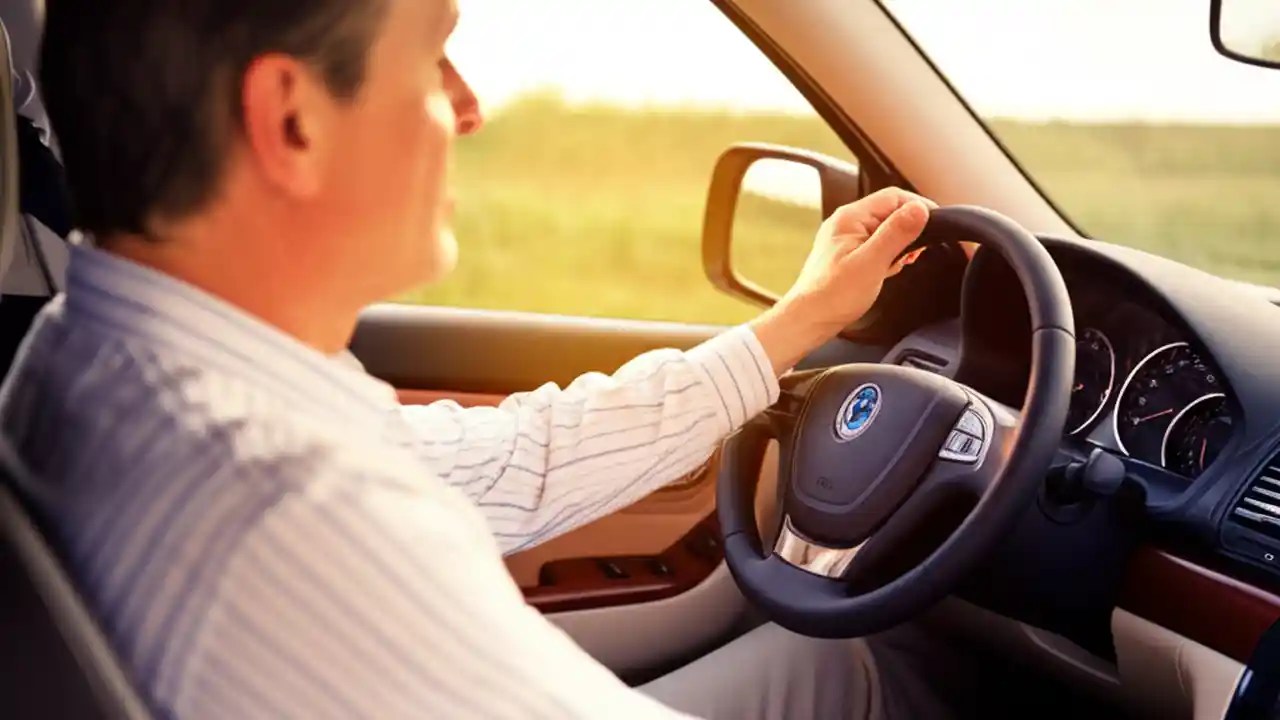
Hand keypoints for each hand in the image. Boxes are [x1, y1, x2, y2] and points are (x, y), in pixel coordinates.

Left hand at [749, 188, 933, 373]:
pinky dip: (889, 255)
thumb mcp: (872, 262)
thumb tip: (919, 209)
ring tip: (899, 263)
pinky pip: (877, 245)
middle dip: (909, 228)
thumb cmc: (833, 295)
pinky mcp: (849, 255)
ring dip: (900, 244)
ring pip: (885, 230)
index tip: (936, 222)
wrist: (809, 320)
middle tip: (917, 250)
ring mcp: (846, 239)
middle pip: (890, 212)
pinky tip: (888, 269)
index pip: (893, 197)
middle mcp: (847, 224)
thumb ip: (896, 234)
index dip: (918, 206)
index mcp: (850, 218)